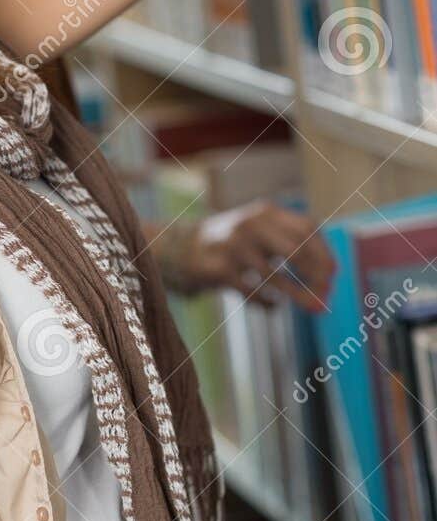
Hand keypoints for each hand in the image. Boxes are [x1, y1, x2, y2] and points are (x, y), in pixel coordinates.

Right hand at [185, 200, 335, 312]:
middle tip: (325, 297)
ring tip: (313, 308)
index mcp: (266, 212)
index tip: (333, 276)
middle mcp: (251, 224)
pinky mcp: (219, 268)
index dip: (323, 252)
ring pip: (274, 275)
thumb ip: (293, 244)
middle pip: (294, 250)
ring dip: (298, 295)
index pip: (306, 228)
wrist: (186, 247)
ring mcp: (233, 245)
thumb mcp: (263, 232)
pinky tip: (273, 305)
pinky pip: (252, 291)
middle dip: (315, 276)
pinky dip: (268, 302)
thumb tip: (331, 273)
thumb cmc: (238, 244)